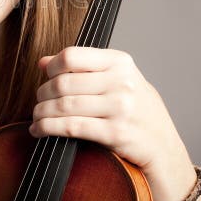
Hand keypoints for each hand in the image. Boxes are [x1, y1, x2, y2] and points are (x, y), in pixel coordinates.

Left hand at [30, 46, 193, 200]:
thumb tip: (43, 62)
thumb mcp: (116, 80)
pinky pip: (70, 127)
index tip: (47, 77)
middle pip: (63, 82)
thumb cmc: (137, 110)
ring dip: (41, 112)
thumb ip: (82, 69)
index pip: (72, 56)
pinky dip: (47, 128)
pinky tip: (39, 130)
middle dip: (43, 93)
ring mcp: (119, 108)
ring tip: (36, 117)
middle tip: (39, 101)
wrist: (163, 145)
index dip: (52, 67)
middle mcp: (121, 82)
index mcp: (120, 62)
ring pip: (63, 105)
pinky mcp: (114, 133)